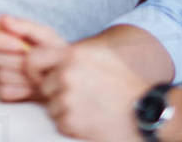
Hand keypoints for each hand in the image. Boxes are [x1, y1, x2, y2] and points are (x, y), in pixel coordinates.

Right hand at [0, 14, 66, 101]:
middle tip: (34, 61)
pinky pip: (3, 90)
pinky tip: (31, 87)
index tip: (18, 44)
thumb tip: (2, 19)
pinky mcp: (2, 91)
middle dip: (16, 59)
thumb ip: (24, 26)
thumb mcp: (45, 35)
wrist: (64, 78)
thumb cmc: (54, 53)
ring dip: (21, 76)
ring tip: (37, 75)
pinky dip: (21, 90)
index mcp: (3, 35)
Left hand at [35, 38, 151, 140]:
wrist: (148, 109)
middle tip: (80, 98)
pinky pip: (61, 124)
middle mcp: (67, 74)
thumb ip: (72, 56)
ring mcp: (68, 98)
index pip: (33, 59)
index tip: (41, 79)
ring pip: (52, 107)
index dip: (34, 71)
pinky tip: (92, 120)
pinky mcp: (71, 122)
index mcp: (73, 55)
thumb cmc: (125, 83)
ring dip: (66, 111)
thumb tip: (46, 59)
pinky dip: (73, 126)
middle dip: (56, 94)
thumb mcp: (99, 56)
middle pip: (43, 87)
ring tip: (91, 109)